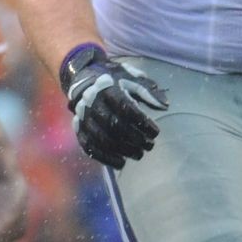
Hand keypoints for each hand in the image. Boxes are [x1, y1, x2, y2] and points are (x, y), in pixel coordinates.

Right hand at [58, 44, 165, 168]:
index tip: (155, 132)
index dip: (142, 122)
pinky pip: (89, 146)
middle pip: (114, 125)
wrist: (83, 77)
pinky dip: (104, 157)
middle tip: (149, 145)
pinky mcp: (78, 128)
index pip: (125, 108)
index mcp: (107, 89)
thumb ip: (148, 91)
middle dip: (134, 138)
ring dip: (122, 150)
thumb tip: (164, 106)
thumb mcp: (132, 78)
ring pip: (101, 138)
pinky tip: (120, 163)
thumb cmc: (114, 79)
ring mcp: (83, 117)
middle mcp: (92, 104)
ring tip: (138, 154)